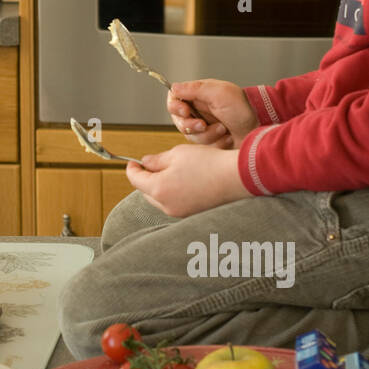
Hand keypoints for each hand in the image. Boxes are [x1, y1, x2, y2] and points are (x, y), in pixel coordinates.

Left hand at [125, 146, 248, 217]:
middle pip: (145, 192)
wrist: (237, 177)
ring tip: (171, 171)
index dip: (132, 168)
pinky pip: (173, 204)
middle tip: (152, 165)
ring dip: (159, 187)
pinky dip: (172, 193)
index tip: (133, 162)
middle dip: (145, 178)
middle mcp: (166, 205)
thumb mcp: (177, 154)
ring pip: (159, 199)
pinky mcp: (191, 214)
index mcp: (159, 189)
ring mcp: (179, 212)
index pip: (135, 180)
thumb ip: (157, 160)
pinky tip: (183, 181)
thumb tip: (146, 163)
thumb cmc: (208, 163)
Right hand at [167, 79, 258, 147]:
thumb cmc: (243, 107)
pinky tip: (227, 137)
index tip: (185, 111)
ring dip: (207, 134)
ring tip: (223, 129)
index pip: (174, 99)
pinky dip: (215, 143)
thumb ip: (194, 89)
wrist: (260, 126)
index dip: (176, 107)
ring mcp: (204, 126)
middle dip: (191, 125)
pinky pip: (202, 146)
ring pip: (190, 136)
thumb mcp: (219, 93)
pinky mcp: (211, 141)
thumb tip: (173, 87)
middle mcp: (198, 111)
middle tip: (203, 124)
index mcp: (198, 95)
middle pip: (179, 121)